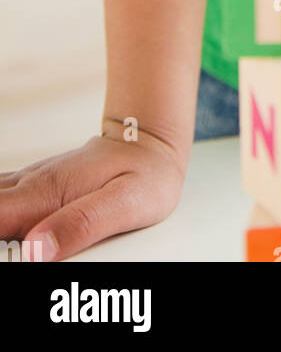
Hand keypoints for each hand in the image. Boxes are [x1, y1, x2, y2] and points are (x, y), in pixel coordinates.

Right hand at [0, 121, 186, 260]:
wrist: (148, 143)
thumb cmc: (144, 174)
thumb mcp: (125, 202)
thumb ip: (81, 225)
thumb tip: (37, 251)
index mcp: (46, 192)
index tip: (9, 255)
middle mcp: (31, 185)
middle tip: (19, 256)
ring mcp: (30, 184)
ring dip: (1, 233)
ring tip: (20, 249)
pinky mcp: (32, 187)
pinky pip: (2, 200)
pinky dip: (3, 218)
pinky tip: (15, 235)